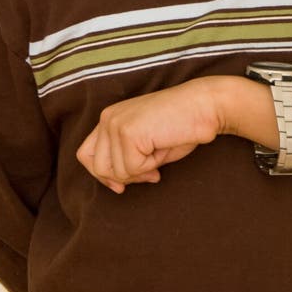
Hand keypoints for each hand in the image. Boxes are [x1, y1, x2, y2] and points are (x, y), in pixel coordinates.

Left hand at [76, 76, 224, 192]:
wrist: (205, 106)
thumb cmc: (182, 126)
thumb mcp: (146, 145)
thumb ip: (125, 159)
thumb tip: (116, 184)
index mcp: (110, 118)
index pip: (86, 155)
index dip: (103, 175)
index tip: (122, 185)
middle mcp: (108, 118)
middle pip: (98, 167)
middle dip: (125, 177)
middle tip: (151, 171)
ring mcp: (116, 124)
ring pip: (116, 172)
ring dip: (140, 171)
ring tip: (159, 153)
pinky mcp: (128, 132)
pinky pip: (132, 168)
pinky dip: (150, 166)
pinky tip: (162, 148)